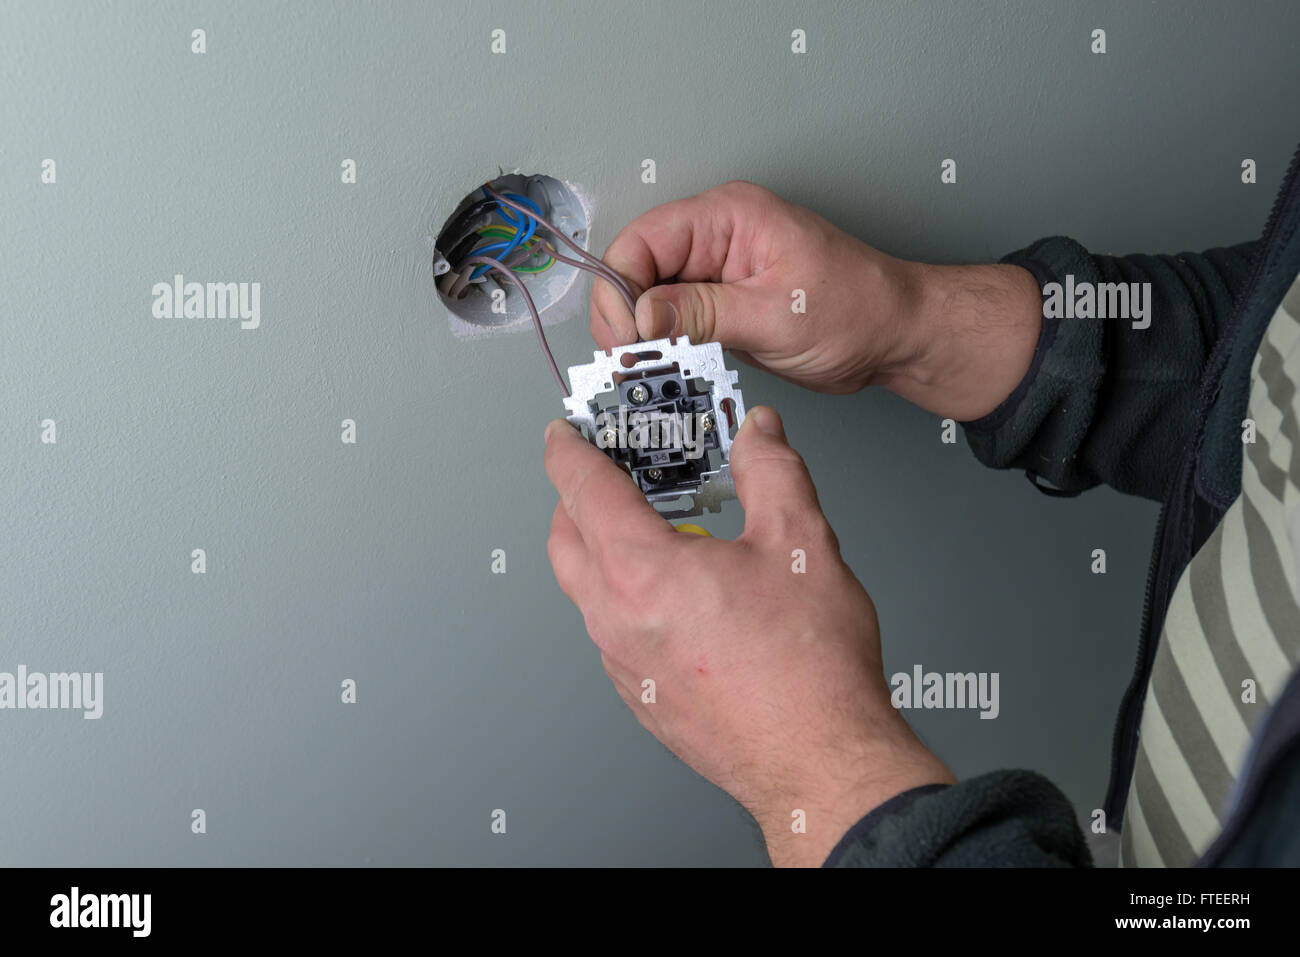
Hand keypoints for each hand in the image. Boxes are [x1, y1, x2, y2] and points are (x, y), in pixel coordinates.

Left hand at [544, 404, 953, 865]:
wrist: (819, 762)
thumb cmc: (808, 672)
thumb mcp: (802, 542)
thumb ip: (773, 472)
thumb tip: (759, 436)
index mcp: (641, 572)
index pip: (582, 490)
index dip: (569, 451)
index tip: (564, 435)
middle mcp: (616, 620)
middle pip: (566, 541)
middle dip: (575, 499)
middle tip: (606, 475)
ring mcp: (624, 665)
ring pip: (587, 591)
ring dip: (602, 552)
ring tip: (654, 532)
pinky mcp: (641, 697)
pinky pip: (611, 632)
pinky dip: (624, 597)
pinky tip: (677, 595)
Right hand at [590, 180, 1041, 420]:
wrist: (898, 337)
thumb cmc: (861, 309)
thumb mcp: (776, 315)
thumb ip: (702, 313)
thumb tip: (641, 314)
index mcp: (728, 217)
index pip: (641, 242)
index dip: (621, 290)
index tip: (626, 338)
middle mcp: (717, 238)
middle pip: (637, 270)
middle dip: (628, 319)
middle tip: (634, 363)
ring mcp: (717, 273)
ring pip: (652, 301)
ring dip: (646, 338)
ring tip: (651, 372)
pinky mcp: (722, 306)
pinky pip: (676, 323)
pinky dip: (668, 349)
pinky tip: (671, 372)